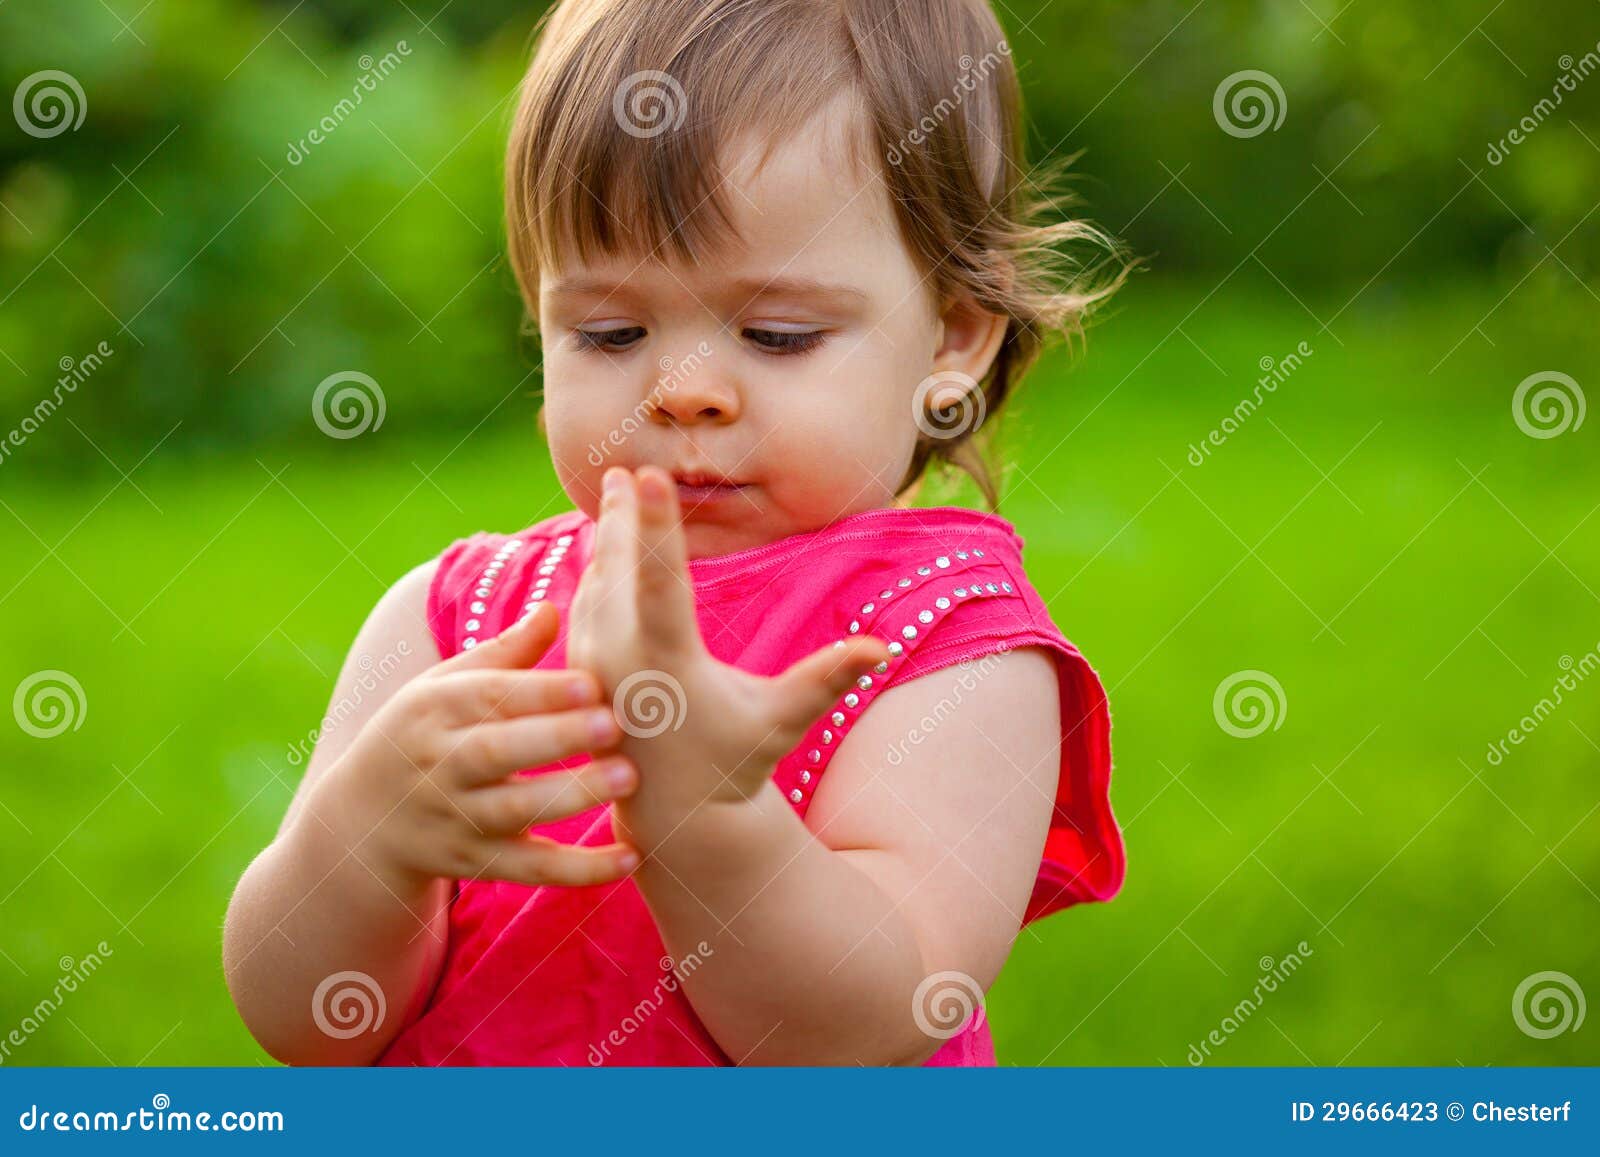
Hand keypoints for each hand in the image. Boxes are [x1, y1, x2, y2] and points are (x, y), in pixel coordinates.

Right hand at [302, 601, 641, 889]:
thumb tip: (553, 608)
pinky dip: (580, 871)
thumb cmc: (425, 734)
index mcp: (435, 709)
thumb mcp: (444, 686)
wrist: (361, 823)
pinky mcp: (477, 864)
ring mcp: (457, 818)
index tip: (591, 683)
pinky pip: (530, 870)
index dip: (540, 691)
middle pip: (497, 751)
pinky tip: (630, 858)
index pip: (489, 697)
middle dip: (556, 737)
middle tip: (615, 724)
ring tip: (628, 778)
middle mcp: (441, 764)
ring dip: (573, 796)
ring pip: (515, 811)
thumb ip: (504, 654)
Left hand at [565, 465, 889, 840]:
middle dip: (627, 514)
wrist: (673, 813)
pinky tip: (607, 535)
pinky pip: (587, 600)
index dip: (656, 525)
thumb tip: (883, 648)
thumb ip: (828, 678)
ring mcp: (592, 663)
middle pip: (619, 567)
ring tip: (618, 485)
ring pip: (597, 579)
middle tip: (629, 465)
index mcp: (667, 666)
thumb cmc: (735, 761)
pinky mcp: (583, 666)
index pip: (660, 583)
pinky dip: (599, 563)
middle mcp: (618, 660)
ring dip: (610, 532)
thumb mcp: (784, 720)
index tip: (648, 475)